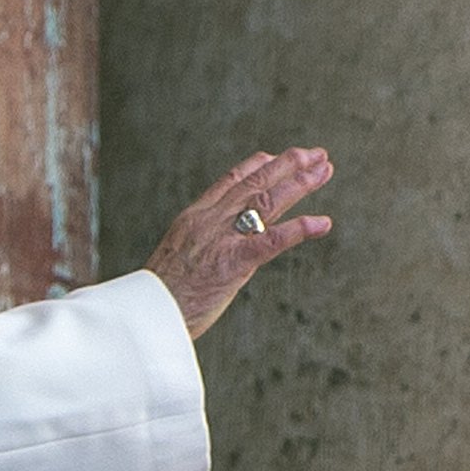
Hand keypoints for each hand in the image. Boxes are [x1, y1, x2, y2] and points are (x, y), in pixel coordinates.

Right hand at [143, 146, 332, 339]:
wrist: (145, 315)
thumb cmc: (159, 296)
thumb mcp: (176, 259)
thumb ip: (199, 245)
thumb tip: (213, 248)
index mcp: (193, 219)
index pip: (228, 182)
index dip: (256, 166)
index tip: (275, 155)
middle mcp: (208, 222)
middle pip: (253, 184)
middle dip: (287, 166)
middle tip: (316, 155)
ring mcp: (221, 240)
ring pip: (266, 201)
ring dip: (299, 184)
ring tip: (324, 171)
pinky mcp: (233, 263)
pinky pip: (272, 241)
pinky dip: (300, 229)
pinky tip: (322, 222)